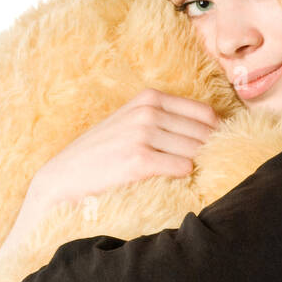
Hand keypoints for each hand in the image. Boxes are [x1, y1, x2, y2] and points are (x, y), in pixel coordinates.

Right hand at [32, 88, 220, 209]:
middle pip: (204, 134)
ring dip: (199, 167)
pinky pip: (182, 168)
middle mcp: (147, 112)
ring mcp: (142, 135)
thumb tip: (212, 131)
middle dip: (211, 153)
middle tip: (211, 169)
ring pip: (195, 152)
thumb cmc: (102, 154)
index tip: (217, 151)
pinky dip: (185, 178)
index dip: (217, 134)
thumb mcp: (130, 123)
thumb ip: (164, 121)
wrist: (64, 177)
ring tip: (195, 178)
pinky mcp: (138, 161)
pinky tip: (177, 183)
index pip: (205, 114)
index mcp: (149, 98)